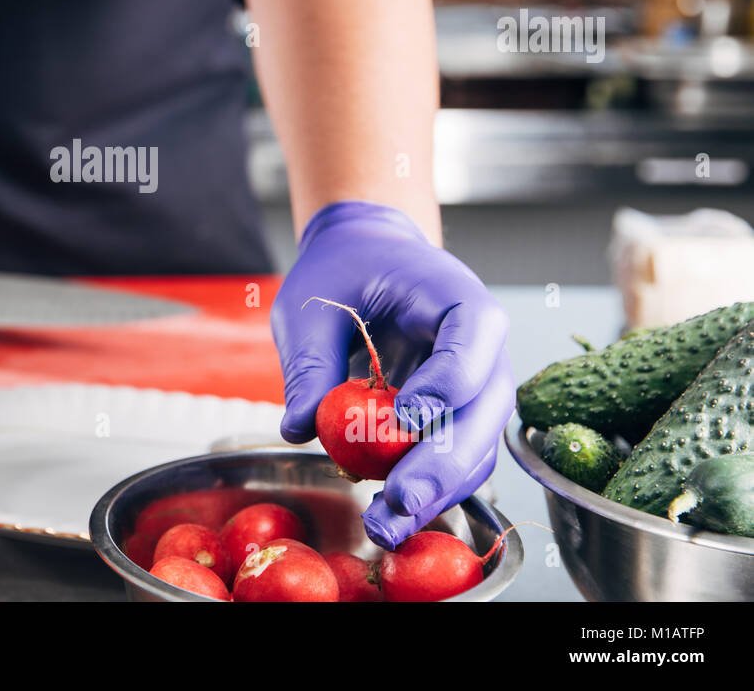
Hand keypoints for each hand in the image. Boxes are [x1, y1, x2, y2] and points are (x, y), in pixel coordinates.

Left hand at [271, 201, 513, 549]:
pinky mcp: (458, 416)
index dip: (448, 380)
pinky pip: (454, 459)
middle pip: (485, 407)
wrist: (366, 259)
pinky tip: (387, 516)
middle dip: (444, 462)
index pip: (474, 336)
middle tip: (399, 501)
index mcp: (455, 296)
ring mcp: (477, 385)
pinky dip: (426, 490)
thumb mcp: (310, 303)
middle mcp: (482, 345)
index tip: (406, 416)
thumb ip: (310, 360)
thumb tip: (301, 426)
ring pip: (477, 447)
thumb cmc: (342, 270)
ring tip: (385, 526)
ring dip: (436, 492)